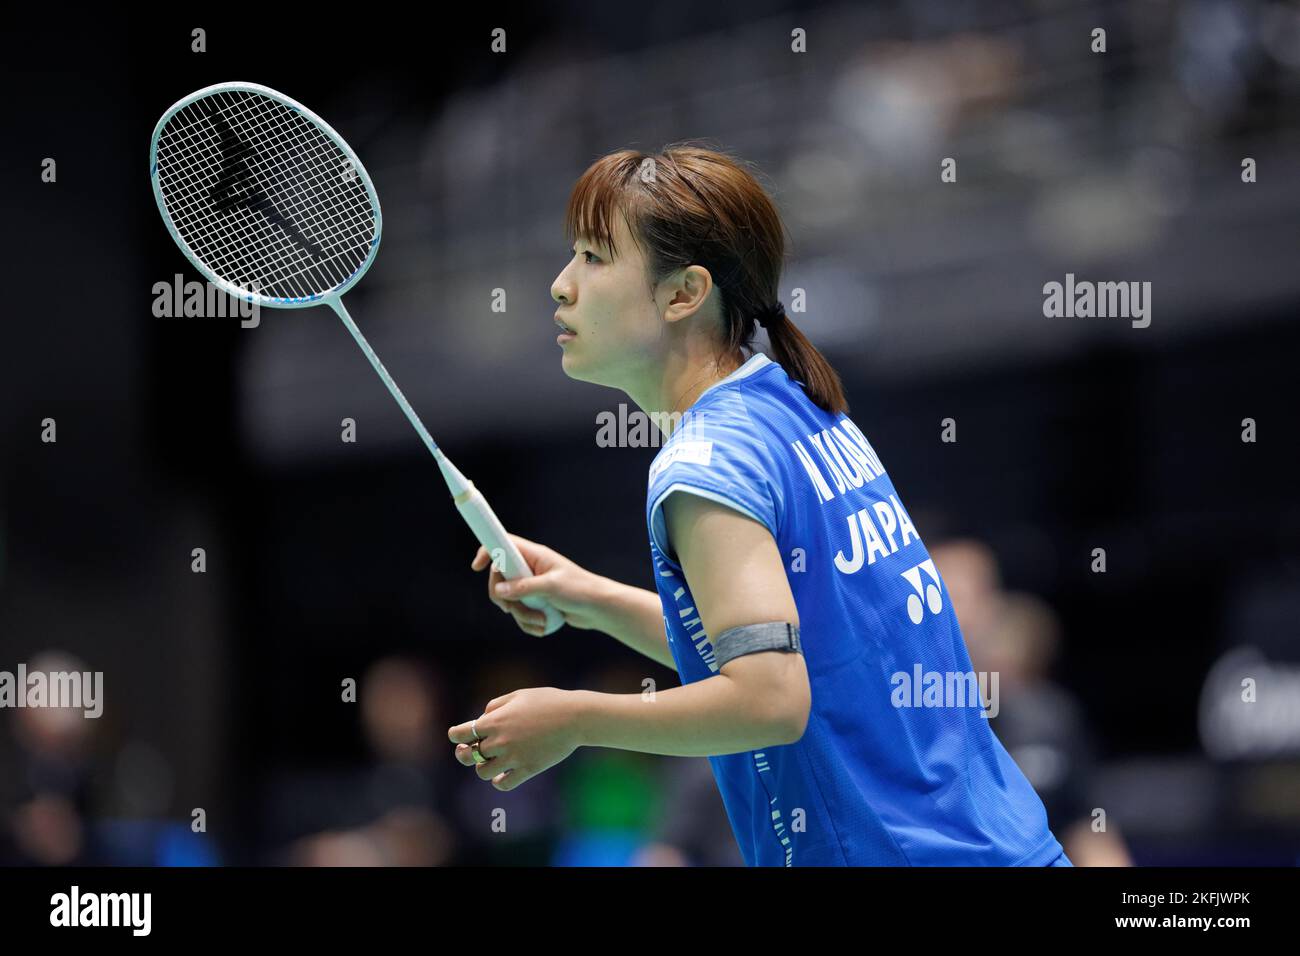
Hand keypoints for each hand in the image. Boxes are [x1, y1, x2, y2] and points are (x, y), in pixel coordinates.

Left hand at [448, 687, 583, 789]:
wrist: (575, 717)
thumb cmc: (548, 701)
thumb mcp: (518, 695)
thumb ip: (495, 705)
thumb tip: (482, 718)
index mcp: (494, 721)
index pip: (461, 734)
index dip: (456, 735)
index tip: (458, 737)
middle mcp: (500, 741)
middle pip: (470, 755)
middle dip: (468, 752)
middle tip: (471, 751)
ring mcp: (513, 757)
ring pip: (482, 772)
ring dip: (483, 768)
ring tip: (491, 762)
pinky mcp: (528, 769)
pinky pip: (504, 784)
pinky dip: (499, 782)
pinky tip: (502, 776)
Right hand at [470, 535, 611, 635]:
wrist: (598, 609)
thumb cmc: (580, 590)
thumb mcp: (552, 588)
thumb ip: (524, 587)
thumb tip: (498, 591)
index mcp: (535, 556)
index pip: (503, 545)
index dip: (487, 552)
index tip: (477, 567)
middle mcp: (530, 568)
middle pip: (500, 579)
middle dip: (504, 598)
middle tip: (511, 609)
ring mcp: (532, 585)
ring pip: (509, 600)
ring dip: (521, 615)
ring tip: (541, 621)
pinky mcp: (536, 601)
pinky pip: (520, 612)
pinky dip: (527, 623)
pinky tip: (543, 627)